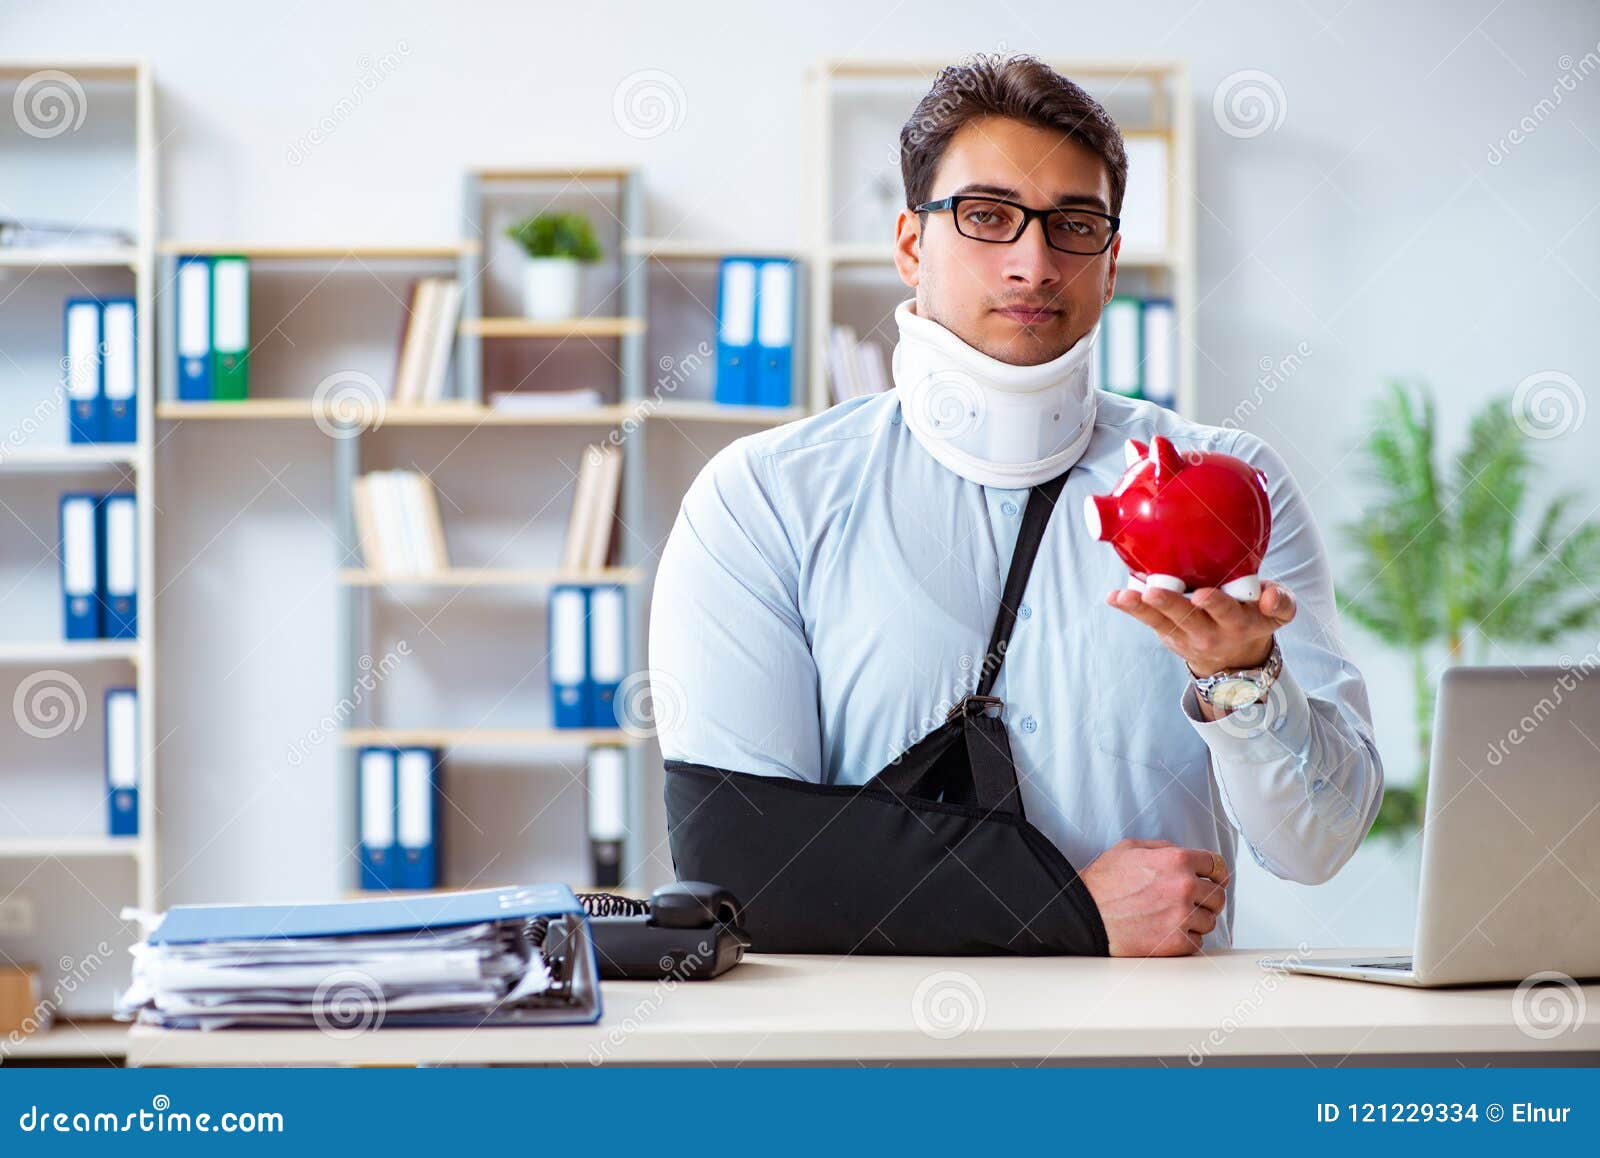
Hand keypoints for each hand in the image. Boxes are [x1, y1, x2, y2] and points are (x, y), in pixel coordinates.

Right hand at [1078, 838, 1229, 956]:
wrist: (1085, 914)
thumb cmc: (1103, 883)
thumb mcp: (1130, 848)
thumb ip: (1163, 848)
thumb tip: (1183, 853)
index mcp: (1176, 860)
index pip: (1216, 865)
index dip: (1215, 873)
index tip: (1214, 879)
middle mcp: (1183, 887)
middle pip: (1218, 895)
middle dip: (1207, 898)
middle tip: (1194, 901)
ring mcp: (1181, 916)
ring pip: (1210, 921)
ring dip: (1197, 920)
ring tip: (1175, 918)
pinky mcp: (1176, 942)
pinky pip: (1198, 942)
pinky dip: (1187, 939)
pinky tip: (1168, 931)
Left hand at [1105, 579, 1295, 677]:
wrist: (1235, 656)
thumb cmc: (1254, 617)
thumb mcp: (1276, 614)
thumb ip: (1281, 602)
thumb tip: (1270, 596)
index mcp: (1238, 622)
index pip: (1228, 613)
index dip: (1216, 605)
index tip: (1203, 595)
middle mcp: (1210, 632)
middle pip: (1188, 619)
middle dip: (1170, 605)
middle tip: (1153, 592)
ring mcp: (1185, 635)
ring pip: (1162, 622)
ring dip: (1141, 608)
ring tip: (1123, 596)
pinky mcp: (1167, 634)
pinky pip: (1148, 621)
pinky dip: (1130, 608)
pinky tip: (1114, 597)